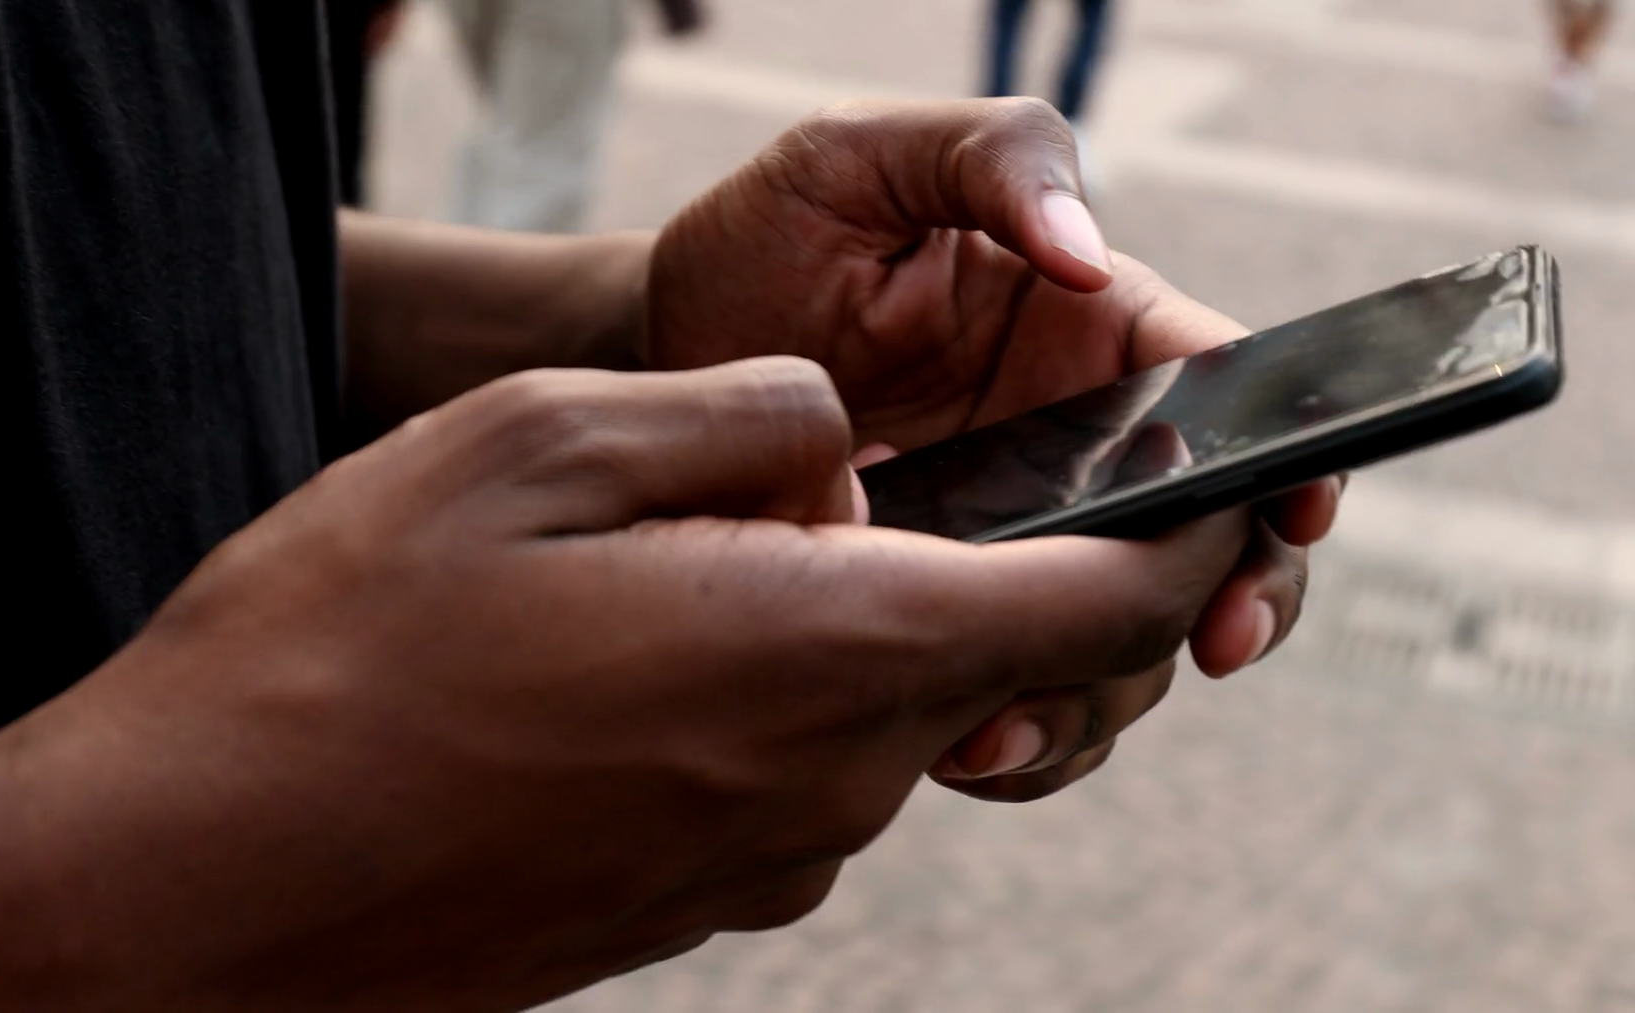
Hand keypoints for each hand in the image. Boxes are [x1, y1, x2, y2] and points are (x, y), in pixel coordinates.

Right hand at [0, 360, 1254, 1009]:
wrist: (193, 884)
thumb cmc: (339, 655)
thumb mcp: (533, 445)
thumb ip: (732, 419)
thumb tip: (827, 439)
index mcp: (820, 652)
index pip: (1100, 608)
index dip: (1186, 537)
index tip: (1221, 487)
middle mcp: (824, 788)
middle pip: (972, 651)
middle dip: (942, 555)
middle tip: (798, 479)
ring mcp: (756, 870)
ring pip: (863, 712)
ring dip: (813, 624)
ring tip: (645, 570)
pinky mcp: (684, 911)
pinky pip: (777, 779)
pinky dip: (746, 698)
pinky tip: (600, 666)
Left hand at [646, 99, 1342, 798]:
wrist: (656, 352)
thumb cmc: (766, 235)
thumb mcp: (865, 157)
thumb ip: (992, 162)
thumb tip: (1088, 255)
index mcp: (1093, 327)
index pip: (1228, 386)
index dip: (1282, 453)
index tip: (1287, 517)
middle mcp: (1082, 442)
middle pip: (1207, 537)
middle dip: (1231, 598)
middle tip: (1205, 646)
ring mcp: (1022, 536)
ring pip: (1120, 637)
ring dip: (1096, 691)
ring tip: (1005, 723)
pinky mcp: (953, 606)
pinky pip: (1023, 686)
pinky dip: (1018, 735)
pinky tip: (962, 747)